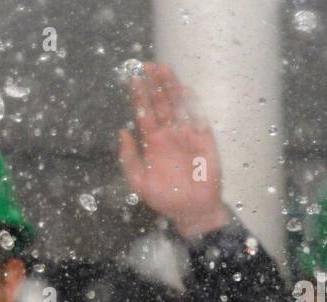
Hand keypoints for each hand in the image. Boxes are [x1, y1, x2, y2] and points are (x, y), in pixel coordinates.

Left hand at [118, 62, 228, 238]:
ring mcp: (187, 134)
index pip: (144, 114)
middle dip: (154, 84)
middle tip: (147, 65)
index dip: (139, 96)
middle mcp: (169, 134)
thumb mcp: (138, 182)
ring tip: (164, 69)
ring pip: (178, 105)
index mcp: (152, 143)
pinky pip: (198, 118)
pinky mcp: (204, 139)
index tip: (133, 79)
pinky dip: (192, 105)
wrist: (192, 210)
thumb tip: (121, 132)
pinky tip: (185, 91)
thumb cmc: (165, 198)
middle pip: (161, 103)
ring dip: (171, 87)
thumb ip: (129, 158)